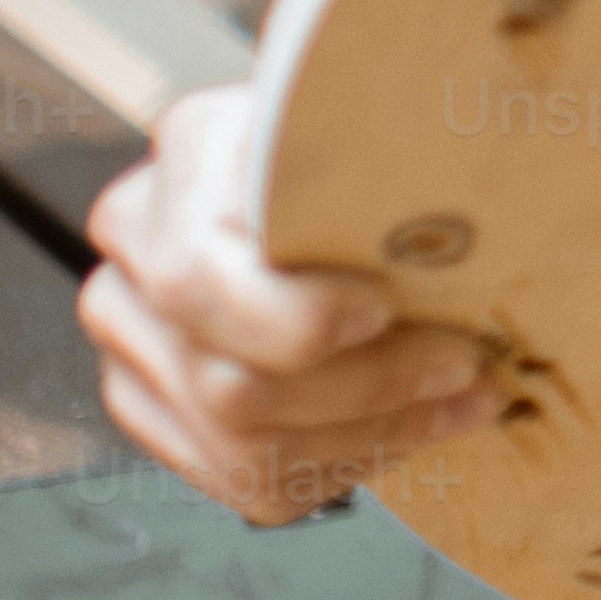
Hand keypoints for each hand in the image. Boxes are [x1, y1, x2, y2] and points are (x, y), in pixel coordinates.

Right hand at [76, 82, 501, 524]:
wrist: (355, 183)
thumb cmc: (385, 150)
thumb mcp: (397, 118)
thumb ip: (404, 148)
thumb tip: (459, 178)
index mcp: (189, 152)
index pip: (196, 277)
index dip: (295, 319)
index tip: (386, 310)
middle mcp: (135, 250)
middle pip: (230, 386)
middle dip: (369, 387)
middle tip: (465, 362)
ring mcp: (135, 342)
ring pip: (244, 447)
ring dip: (374, 432)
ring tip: (462, 397)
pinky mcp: (160, 413)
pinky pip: (251, 481)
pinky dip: (349, 461)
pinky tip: (413, 422)